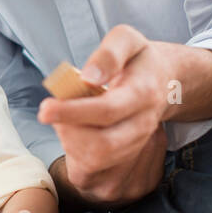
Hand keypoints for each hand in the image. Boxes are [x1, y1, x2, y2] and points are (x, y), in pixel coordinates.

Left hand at [37, 25, 169, 206]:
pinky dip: (74, 156)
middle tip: (51, 110)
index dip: (72, 112)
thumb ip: (109, 53)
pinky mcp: (128, 165)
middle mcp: (144, 126)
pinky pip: (92, 172)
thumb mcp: (127, 40)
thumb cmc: (138, 61)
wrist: (166, 85)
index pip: (107, 111)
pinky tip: (75, 135)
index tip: (45, 108)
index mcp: (143, 94)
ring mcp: (138, 149)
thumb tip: (89, 76)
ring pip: (94, 162)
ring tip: (67, 120)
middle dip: (67, 132)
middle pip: (100, 146)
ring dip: (69, 142)